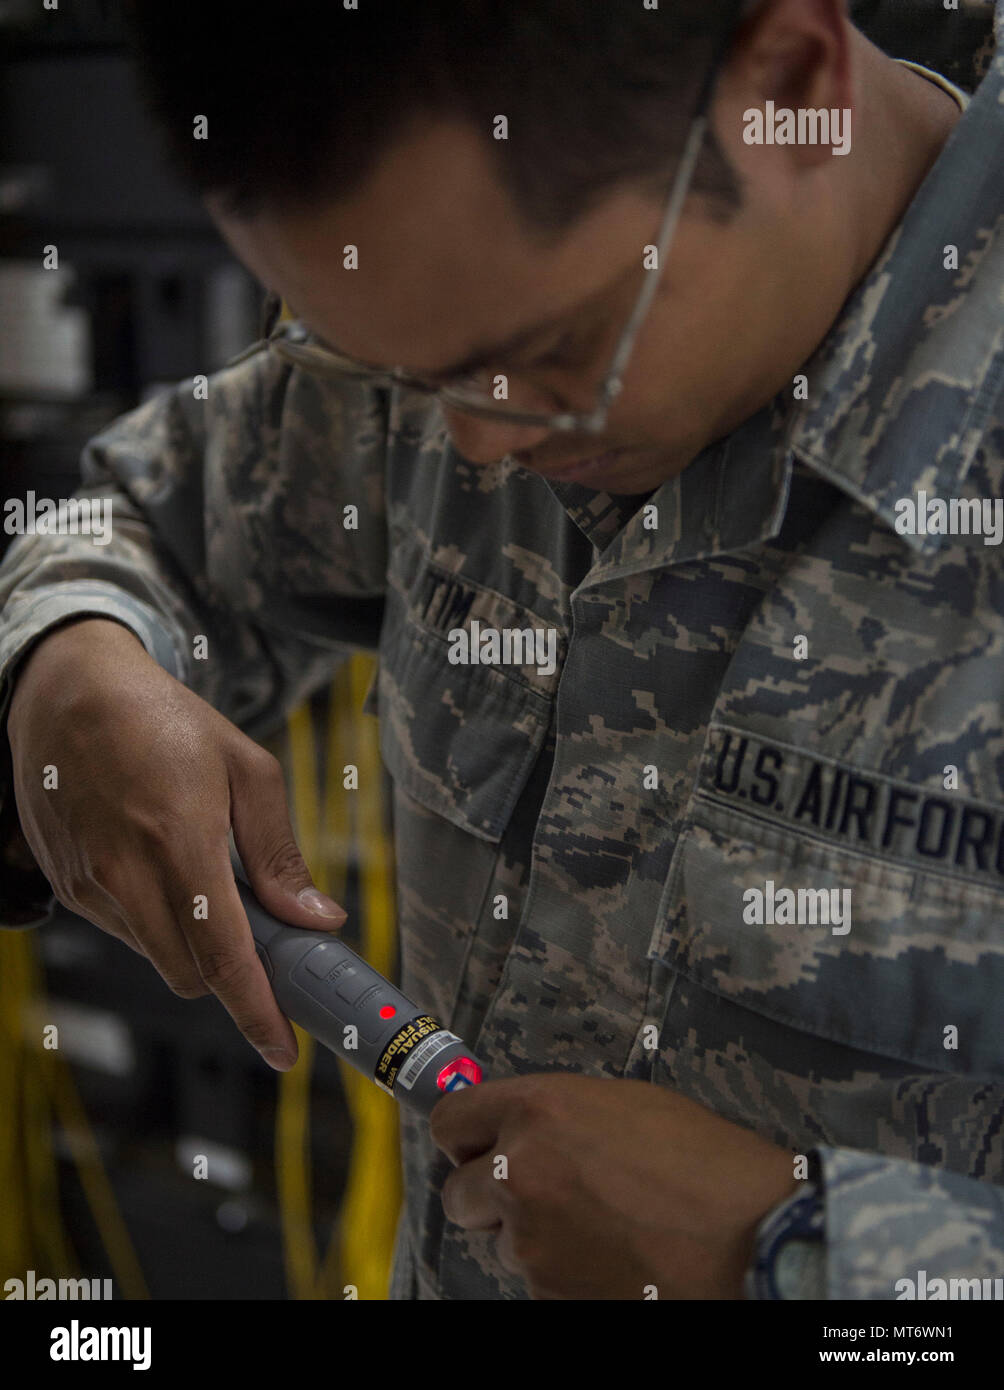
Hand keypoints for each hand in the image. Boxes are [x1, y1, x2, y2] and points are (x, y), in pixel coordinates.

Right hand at [7, 617, 346, 1068]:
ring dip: (191, 944)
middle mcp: (126, 872)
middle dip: (230, 976)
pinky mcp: (67, 884)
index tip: (284, 1046)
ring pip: (154, 955)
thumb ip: (280, 852)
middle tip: (266, 947)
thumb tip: (317, 917)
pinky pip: (123, 930)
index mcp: (181, 842)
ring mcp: (88, 883)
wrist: (69, 692)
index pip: (222, 955)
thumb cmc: (165, 721)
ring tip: (207, 882)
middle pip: (188, 973)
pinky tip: (163, 869)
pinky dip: (155, 921)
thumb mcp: (246, 768)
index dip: (256, 1010)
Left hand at [430, 1072, 797, 1298]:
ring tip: (598, 1227)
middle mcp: (519, 1171)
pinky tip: (610, 1256)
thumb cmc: (705, 1164)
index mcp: (538, 1110)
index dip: (465, 1139)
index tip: (476, 1148)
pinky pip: (535, 1279)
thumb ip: (558, 1115)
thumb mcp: (624, 1105)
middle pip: (458, 1193)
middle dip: (489, 1198)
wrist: (750, 1237)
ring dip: (533, 1237)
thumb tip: (526, 1130)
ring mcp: (531, 1238)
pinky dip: (561, 1272)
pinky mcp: (548, 1292)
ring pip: (502, 1242)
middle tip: (537, 1197)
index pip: (451, 1120)